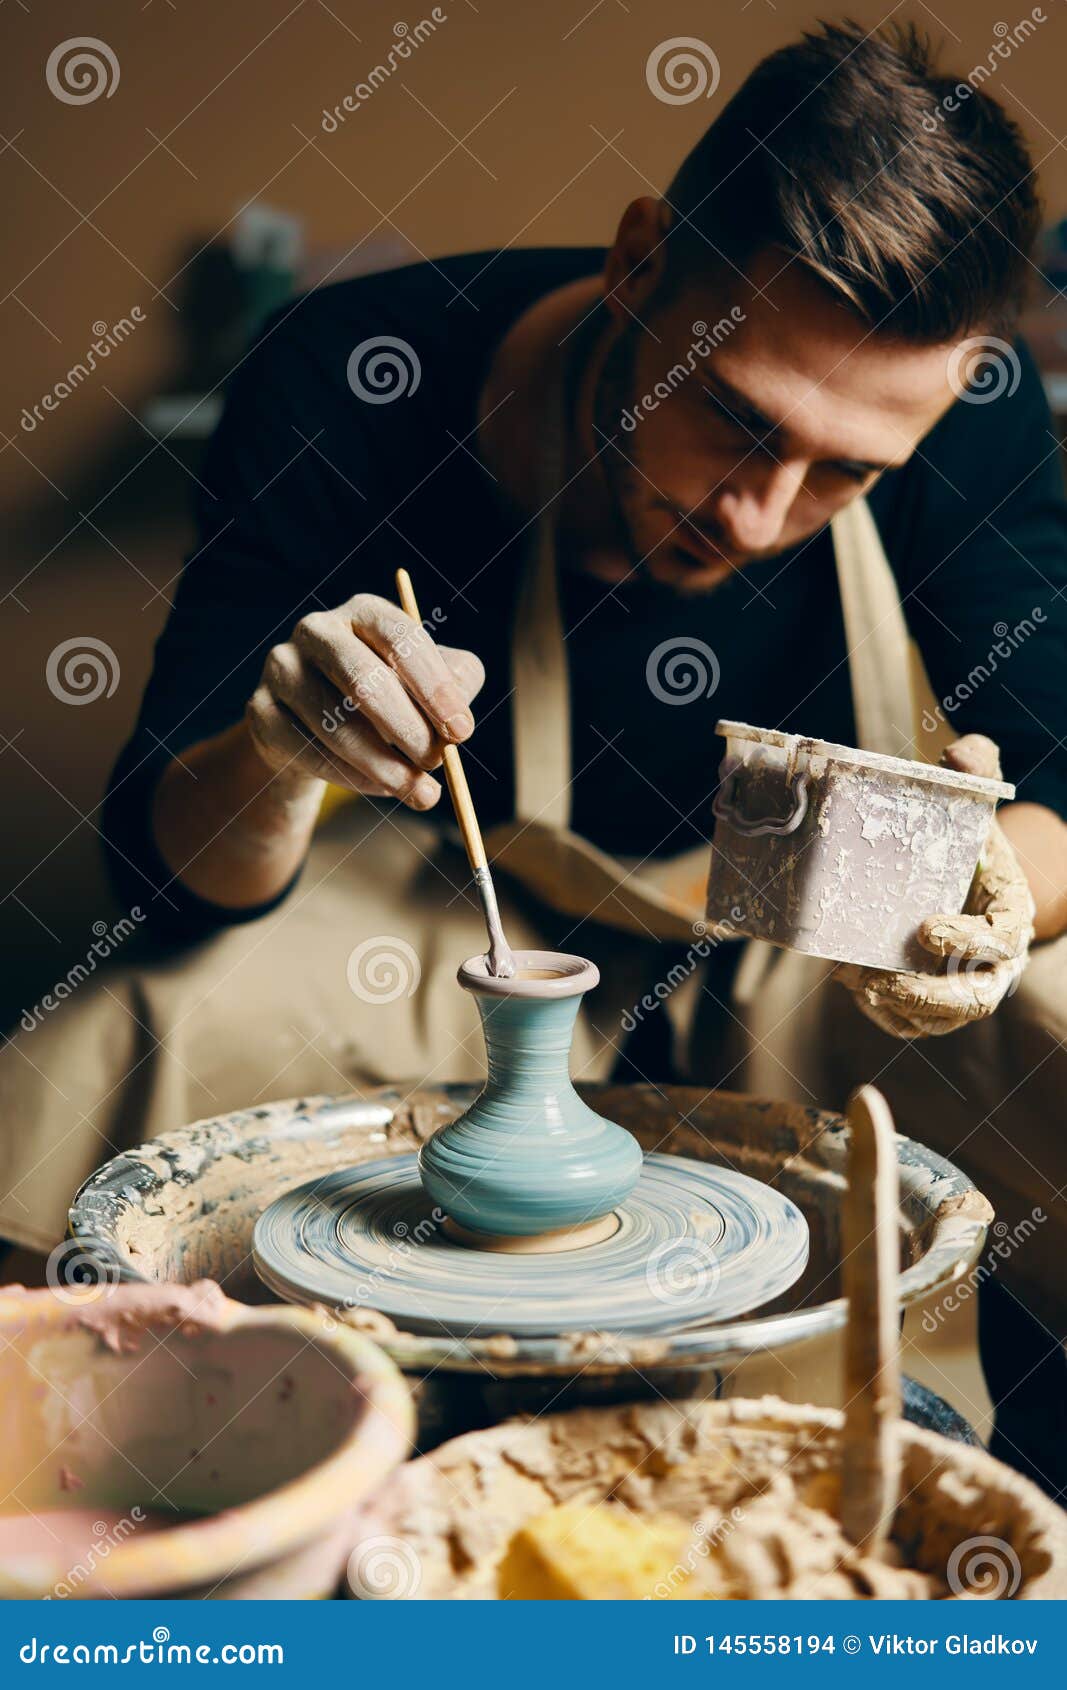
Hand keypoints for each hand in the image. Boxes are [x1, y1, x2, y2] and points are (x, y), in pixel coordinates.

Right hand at [246, 593, 484, 810]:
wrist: (317, 723)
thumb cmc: (388, 696)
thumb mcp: (429, 684)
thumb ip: (456, 689)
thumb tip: (456, 723)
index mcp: (365, 612)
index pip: (400, 638)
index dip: (434, 687)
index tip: (462, 731)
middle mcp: (318, 630)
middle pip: (362, 678)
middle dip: (407, 728)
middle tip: (436, 763)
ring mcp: (283, 668)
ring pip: (335, 724)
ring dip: (384, 764)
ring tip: (419, 790)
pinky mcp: (262, 710)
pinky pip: (309, 752)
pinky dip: (354, 778)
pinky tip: (383, 788)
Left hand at [835, 735, 1034, 1038]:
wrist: (957, 878)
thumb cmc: (965, 839)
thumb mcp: (972, 801)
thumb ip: (974, 770)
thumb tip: (961, 750)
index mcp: (1011, 914)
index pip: (1001, 939)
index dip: (968, 939)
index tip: (924, 928)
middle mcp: (997, 962)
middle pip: (976, 997)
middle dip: (930, 996)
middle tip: (883, 982)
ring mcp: (967, 986)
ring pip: (942, 1020)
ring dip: (899, 1010)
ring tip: (856, 985)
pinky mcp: (936, 1002)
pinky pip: (915, 1025)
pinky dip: (883, 1014)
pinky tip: (851, 986)